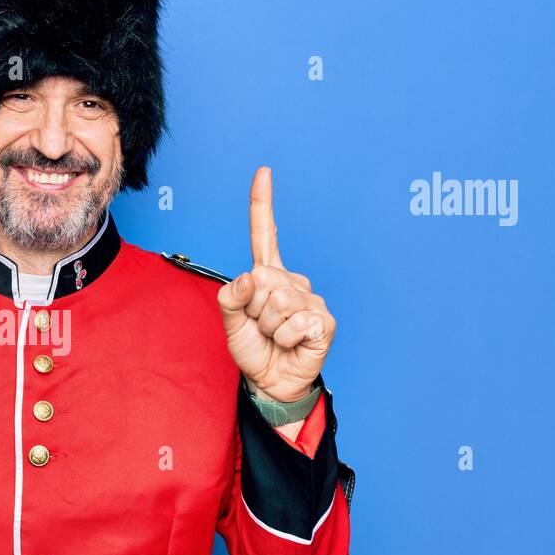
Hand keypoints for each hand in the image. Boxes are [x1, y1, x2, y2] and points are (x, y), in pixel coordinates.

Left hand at [217, 167, 335, 402]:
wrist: (270, 382)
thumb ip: (231, 297)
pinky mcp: (323, 321)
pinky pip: (294, 322)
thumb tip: (251, 277)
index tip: (263, 172)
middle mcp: (292, 282)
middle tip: (260, 327)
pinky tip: (291, 344)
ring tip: (274, 337)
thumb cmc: (253, 348)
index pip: (265, 235)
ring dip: (268, 326)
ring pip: (277, 302)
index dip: (262, 204)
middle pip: (262, 278)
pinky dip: (284, 338)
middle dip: (252, 309)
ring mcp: (310, 300)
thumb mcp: (230, 322)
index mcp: (268, 276)